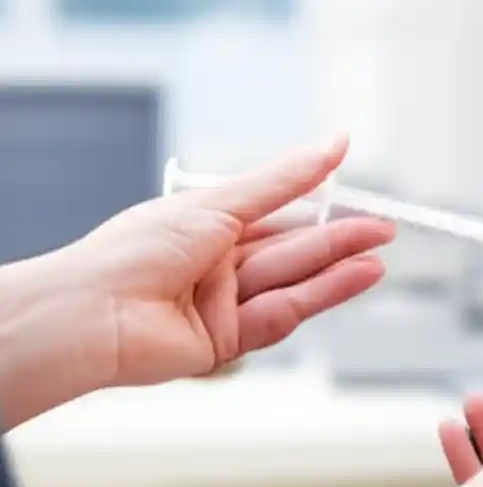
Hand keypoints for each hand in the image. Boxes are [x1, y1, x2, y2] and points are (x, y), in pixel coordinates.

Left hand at [67, 136, 393, 386]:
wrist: (94, 313)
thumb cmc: (136, 250)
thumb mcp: (220, 203)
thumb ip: (284, 180)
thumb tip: (334, 144)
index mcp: (205, 227)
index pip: (275, 214)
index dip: (318, 205)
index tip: (359, 194)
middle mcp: (216, 266)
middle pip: (290, 250)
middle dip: (339, 238)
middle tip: (385, 228)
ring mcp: (223, 305)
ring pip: (293, 281)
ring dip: (339, 267)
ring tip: (381, 252)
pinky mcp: (230, 342)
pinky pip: (285, 313)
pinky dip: (324, 294)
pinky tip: (357, 276)